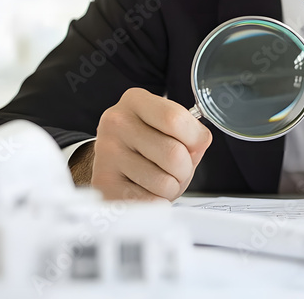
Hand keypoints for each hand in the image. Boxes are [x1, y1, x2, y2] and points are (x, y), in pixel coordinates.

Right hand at [75, 87, 212, 201]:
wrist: (116, 167)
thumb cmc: (148, 147)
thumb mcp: (171, 130)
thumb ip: (193, 134)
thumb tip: (199, 143)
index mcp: (135, 100)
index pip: (175, 118)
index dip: (195, 138)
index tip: (194, 144)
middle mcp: (116, 122)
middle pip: (173, 153)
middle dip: (185, 169)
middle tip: (175, 168)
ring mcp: (106, 153)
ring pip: (164, 182)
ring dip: (171, 188)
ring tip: (158, 179)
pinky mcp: (104, 184)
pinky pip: (149, 202)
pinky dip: (156, 202)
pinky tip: (145, 190)